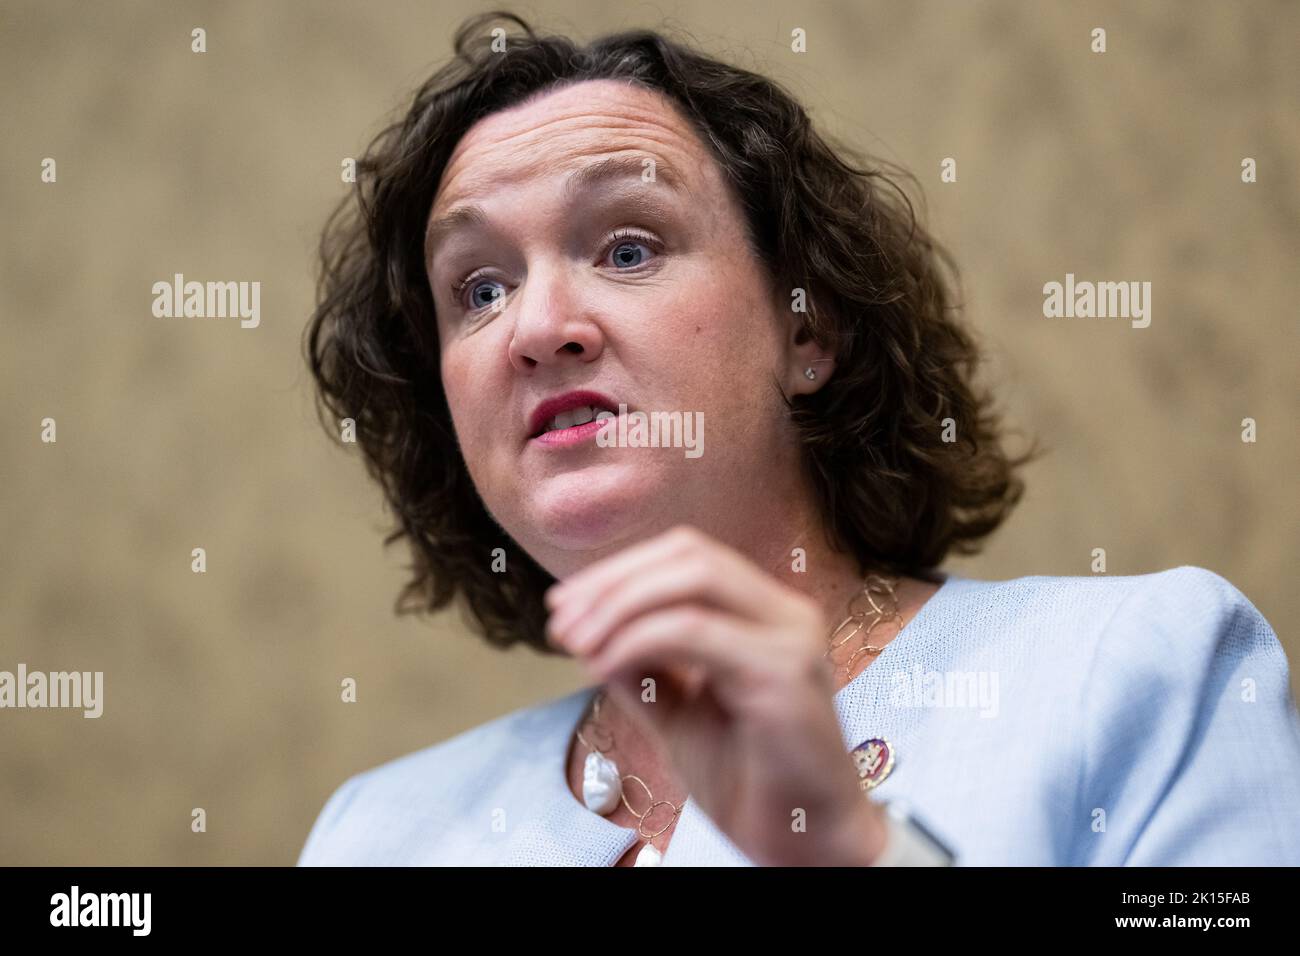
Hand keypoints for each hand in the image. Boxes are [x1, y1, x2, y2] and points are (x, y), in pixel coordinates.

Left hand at [544, 524, 888, 865]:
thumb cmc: (752, 783)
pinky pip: (694, 632)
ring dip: (619, 604)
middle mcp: (787, 614)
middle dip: (613, 580)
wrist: (806, 845)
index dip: (619, 571)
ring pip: (695, 579)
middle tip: (561, 621)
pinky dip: (636, 640)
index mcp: (766, 615)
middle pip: (691, 553)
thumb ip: (640, 668)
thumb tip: (583, 630)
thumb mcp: (678, 714)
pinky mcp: (784, 674)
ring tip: (576, 643)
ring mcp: (791, 638)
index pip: (689, 556)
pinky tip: (603, 667)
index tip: (563, 606)